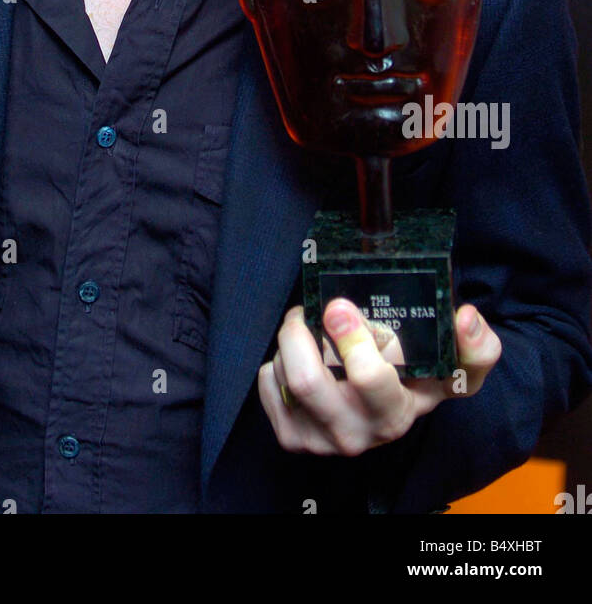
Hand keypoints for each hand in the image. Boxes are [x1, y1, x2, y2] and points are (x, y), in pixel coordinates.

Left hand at [258, 299, 500, 455]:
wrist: (391, 413)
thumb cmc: (422, 381)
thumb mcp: (460, 369)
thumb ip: (477, 348)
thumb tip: (467, 318)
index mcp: (394, 414)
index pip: (367, 377)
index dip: (350, 334)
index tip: (341, 305)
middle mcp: (355, 434)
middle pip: (308, 380)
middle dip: (302, 332)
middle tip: (315, 309)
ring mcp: (318, 439)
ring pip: (285, 374)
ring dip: (293, 341)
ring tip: (314, 330)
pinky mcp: (291, 434)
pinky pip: (268, 382)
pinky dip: (279, 360)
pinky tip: (304, 357)